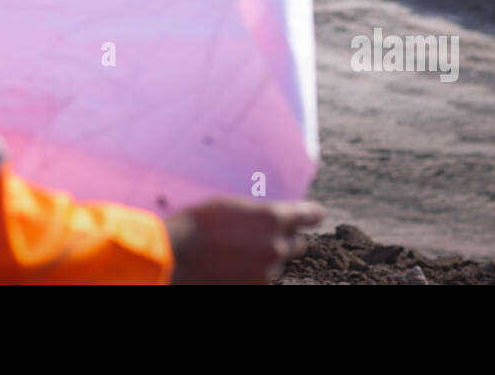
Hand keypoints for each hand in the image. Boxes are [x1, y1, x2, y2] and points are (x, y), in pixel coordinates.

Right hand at [164, 198, 324, 283]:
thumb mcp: (231, 206)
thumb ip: (258, 214)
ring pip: (277, 264)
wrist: (177, 256)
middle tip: (267, 236)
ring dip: (266, 259)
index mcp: (272, 218)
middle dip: (287, 239)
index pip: (307, 215)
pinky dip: (253, 273)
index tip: (317, 214)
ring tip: (239, 253)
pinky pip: (262, 279)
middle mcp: (276, 246)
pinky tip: (233, 267)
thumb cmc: (198, 224)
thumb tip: (271, 219)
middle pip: (298, 244)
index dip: (312, 214)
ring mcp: (267, 272)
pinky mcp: (256, 288)